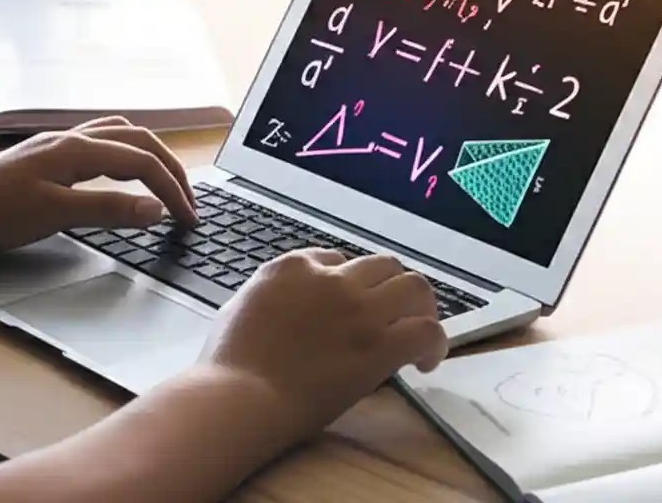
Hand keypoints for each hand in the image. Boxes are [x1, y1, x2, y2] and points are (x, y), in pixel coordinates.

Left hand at [0, 116, 197, 252]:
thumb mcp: (54, 215)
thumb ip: (109, 210)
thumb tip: (157, 209)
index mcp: (78, 150)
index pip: (144, 163)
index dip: (173, 191)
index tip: (189, 220)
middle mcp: (72, 140)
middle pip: (141, 142)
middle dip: (171, 170)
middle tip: (189, 203)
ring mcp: (59, 146)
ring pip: (121, 137)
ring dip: (151, 156)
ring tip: (165, 183)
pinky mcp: (48, 158)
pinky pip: (101, 145)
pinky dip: (126, 156)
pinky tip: (121, 174)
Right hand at [200, 249, 447, 447]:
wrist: (238, 399)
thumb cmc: (227, 366)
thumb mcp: (240, 307)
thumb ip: (273, 294)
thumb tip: (292, 302)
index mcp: (294, 267)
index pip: (338, 261)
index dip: (350, 285)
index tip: (353, 308)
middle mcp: (332, 280)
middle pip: (383, 265)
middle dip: (391, 288)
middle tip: (394, 314)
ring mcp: (359, 310)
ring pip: (413, 286)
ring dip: (421, 307)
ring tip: (420, 330)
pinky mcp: (379, 345)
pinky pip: (426, 330)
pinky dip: (434, 343)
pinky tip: (426, 363)